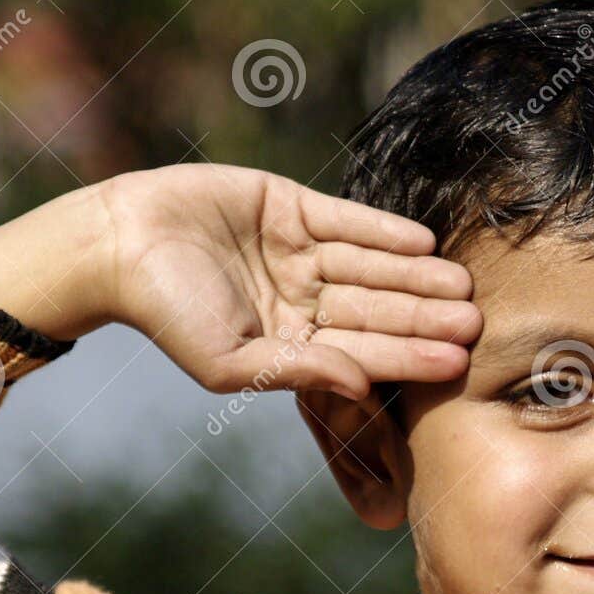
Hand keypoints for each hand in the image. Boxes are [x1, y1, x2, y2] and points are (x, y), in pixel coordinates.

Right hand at [99, 164, 480, 399]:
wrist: (117, 244)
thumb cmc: (166, 315)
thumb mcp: (229, 359)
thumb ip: (298, 372)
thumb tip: (361, 388)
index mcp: (289, 343)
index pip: (363, 352)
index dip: (411, 357)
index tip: (457, 363)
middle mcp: (300, 299)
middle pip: (377, 309)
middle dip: (425, 317)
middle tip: (476, 323)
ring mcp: (296, 252)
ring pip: (370, 266)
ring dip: (415, 277)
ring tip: (461, 285)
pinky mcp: (287, 205)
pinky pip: (345, 220)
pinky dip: (383, 230)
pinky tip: (424, 243)